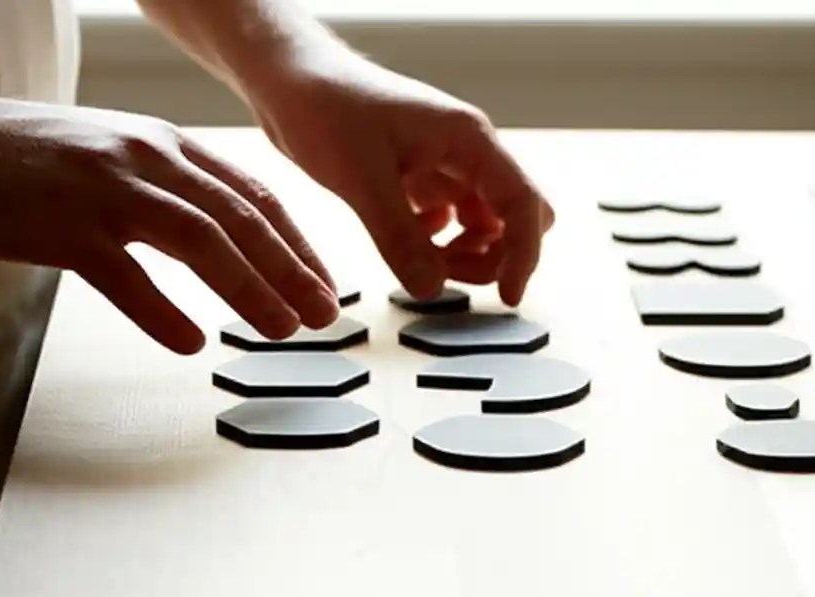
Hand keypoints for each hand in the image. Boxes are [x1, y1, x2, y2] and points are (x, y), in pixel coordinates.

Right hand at [0, 93, 339, 353]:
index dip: (298, 243)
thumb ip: (172, 184)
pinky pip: (123, 275)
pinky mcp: (62, 226)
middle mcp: (146, 160)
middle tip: (324, 315)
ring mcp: (105, 190)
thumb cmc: (31, 157)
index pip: (255, 195)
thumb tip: (228, 232)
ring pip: (200, 239)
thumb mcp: (117, 155)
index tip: (325, 283)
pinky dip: (160, 312)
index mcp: (165, 145)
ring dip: (250, 288)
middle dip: (292, 270)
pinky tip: (189, 342)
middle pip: (240, 218)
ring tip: (282, 330)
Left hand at [244, 51, 554, 305]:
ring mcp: (447, 165)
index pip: (523, 203)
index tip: (508, 297)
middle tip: (450, 274)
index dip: (524, 254)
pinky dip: (438, 242)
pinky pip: (451, 221)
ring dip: (466, 253)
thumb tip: (430, 290)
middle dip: (497, 255)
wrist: (290, 80)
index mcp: (469, 140)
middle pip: (516, 216)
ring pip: (485, 223)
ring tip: (424, 263)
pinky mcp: (422, 177)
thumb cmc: (326, 108)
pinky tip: (404, 239)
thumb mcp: (361, 179)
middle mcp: (467, 152)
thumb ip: (399, 237)